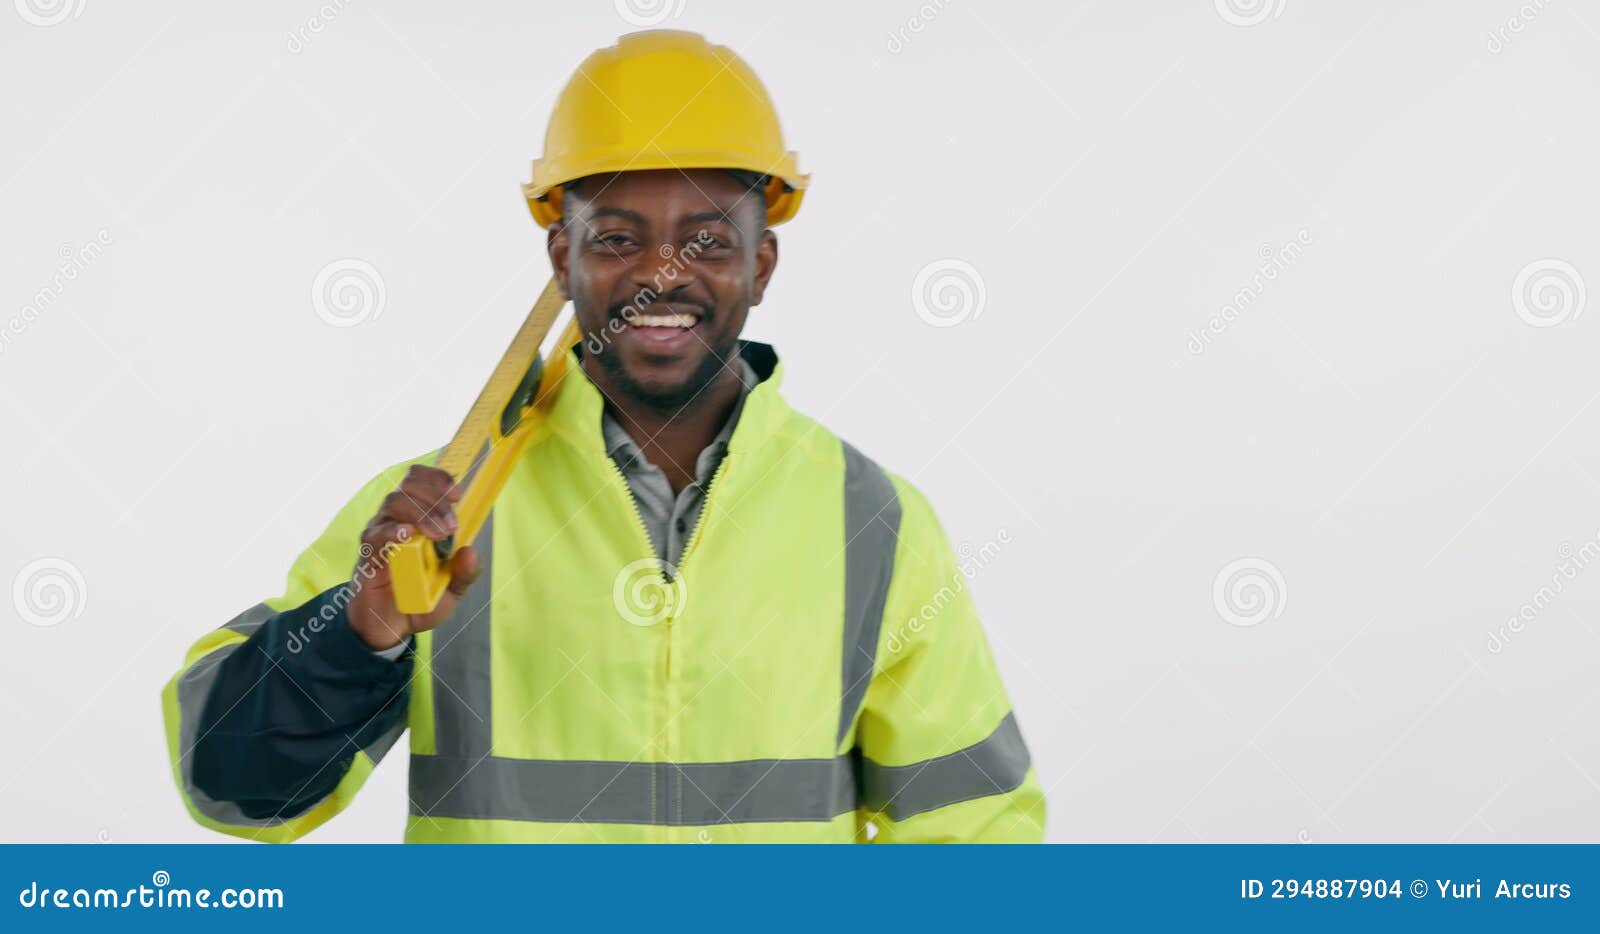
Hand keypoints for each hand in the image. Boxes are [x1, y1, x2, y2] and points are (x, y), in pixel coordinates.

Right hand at [347, 465, 481, 650]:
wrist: (388, 628)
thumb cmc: (418, 600)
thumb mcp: (450, 591)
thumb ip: (464, 574)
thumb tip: (470, 552)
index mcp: (418, 519)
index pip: (420, 480)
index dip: (438, 479)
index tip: (457, 494)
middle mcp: (397, 520)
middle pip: (408, 486)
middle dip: (434, 498)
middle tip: (451, 526)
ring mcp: (380, 535)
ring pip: (394, 503)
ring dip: (420, 513)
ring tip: (438, 534)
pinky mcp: (367, 554)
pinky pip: (376, 534)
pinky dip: (392, 530)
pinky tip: (407, 535)